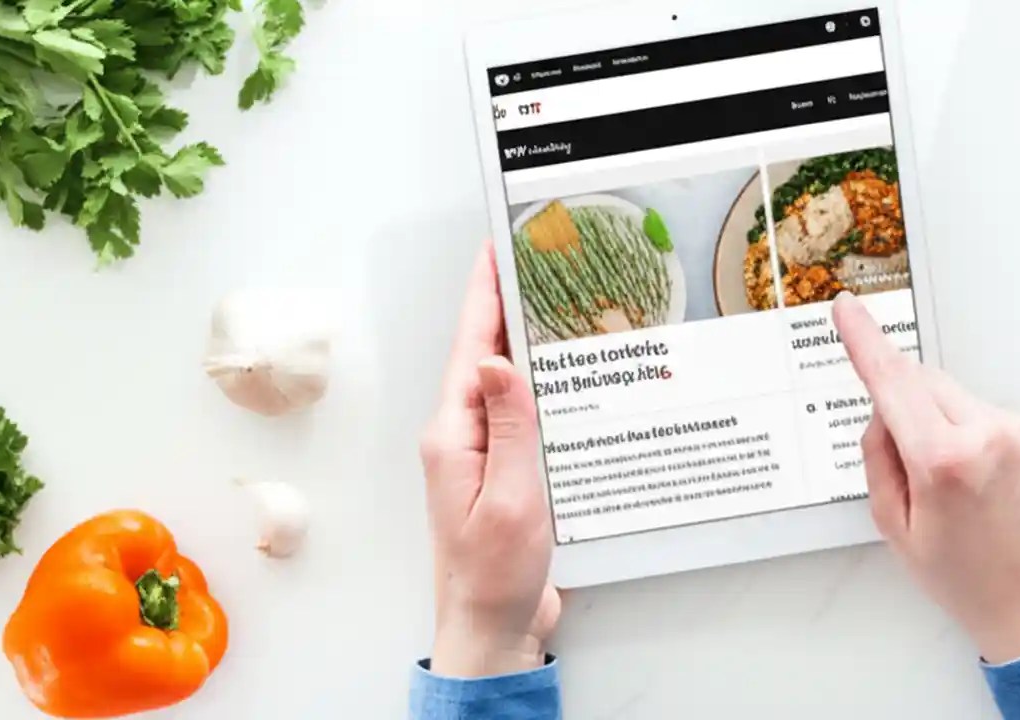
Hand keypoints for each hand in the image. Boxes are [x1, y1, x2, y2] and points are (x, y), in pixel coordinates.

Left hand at [419, 241, 560, 677]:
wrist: (491, 628)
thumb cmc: (493, 575)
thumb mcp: (509, 497)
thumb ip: (508, 426)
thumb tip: (496, 360)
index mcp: (453, 434)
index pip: (470, 346)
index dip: (484, 292)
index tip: (498, 246)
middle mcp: (461, 436)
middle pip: (485, 355)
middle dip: (509, 305)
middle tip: (540, 261)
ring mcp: (480, 454)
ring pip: (505, 384)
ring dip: (528, 346)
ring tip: (558, 304)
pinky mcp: (502, 473)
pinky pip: (520, 418)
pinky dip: (542, 391)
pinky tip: (567, 380)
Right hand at [833, 293, 1019, 663]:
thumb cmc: (964, 576)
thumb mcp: (892, 524)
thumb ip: (877, 455)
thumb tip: (882, 410)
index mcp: (943, 462)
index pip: (891, 382)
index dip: (864, 341)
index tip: (847, 310)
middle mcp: (991, 437)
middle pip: (925, 383)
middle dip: (909, 408)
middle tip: (919, 465)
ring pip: (962, 399)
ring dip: (952, 425)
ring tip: (969, 485)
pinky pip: (997, 413)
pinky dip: (987, 436)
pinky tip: (996, 481)